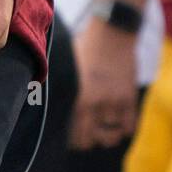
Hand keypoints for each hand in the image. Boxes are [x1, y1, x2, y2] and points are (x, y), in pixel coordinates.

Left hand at [69, 17, 136, 149]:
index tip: (71, 138)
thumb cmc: (85, 44)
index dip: (73, 140)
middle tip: (86, 136)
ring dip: (107, 135)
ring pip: (111, 134)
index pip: (75, 133)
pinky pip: (129, 126)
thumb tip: (41, 96)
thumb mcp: (68, 64)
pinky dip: (123, 129)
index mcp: (79, 96)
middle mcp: (97, 102)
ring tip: (103, 132)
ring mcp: (116, 101)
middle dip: (88, 141)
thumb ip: (61, 85)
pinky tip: (118, 125)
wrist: (113, 30)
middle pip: (92, 139)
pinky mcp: (130, 97)